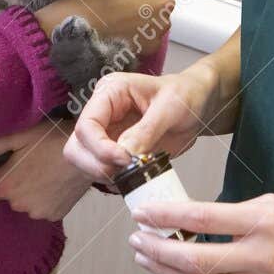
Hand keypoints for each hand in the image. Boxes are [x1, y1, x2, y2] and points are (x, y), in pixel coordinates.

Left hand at [0, 122, 90, 220]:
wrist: (88, 153)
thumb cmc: (50, 139)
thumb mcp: (17, 135)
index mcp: (5, 187)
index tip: (5, 169)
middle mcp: (18, 205)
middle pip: (8, 198)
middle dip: (14, 184)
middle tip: (28, 165)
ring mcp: (38, 212)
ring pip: (26, 204)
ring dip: (30, 192)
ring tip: (43, 172)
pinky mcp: (55, 215)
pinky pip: (43, 208)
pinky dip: (46, 198)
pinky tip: (54, 182)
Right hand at [38, 0, 172, 54]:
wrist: (83, 22)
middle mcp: (166, 2)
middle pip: (162, 3)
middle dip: (148, 6)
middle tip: (125, 10)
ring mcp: (162, 26)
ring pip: (157, 23)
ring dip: (145, 23)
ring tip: (121, 25)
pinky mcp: (154, 46)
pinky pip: (150, 40)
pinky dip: (140, 40)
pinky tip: (122, 37)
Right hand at [63, 63, 217, 180]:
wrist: (197, 105)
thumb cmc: (185, 95)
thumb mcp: (170, 107)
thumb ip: (146, 130)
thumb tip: (125, 155)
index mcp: (110, 93)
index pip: (86, 124)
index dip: (100, 147)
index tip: (125, 159)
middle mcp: (101, 113)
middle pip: (76, 146)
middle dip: (96, 164)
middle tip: (124, 172)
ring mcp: (105, 133)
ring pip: (82, 161)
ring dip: (102, 174)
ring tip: (131, 175)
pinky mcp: (113, 151)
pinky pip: (101, 171)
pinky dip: (113, 180)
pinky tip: (134, 177)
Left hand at [127, 192, 273, 273]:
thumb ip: (236, 213)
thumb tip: (193, 218)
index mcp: (262, 221)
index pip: (203, 219)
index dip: (167, 218)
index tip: (143, 214)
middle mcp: (258, 255)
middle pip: (193, 259)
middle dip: (156, 250)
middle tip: (135, 239)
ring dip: (166, 270)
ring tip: (145, 256)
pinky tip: (179, 268)